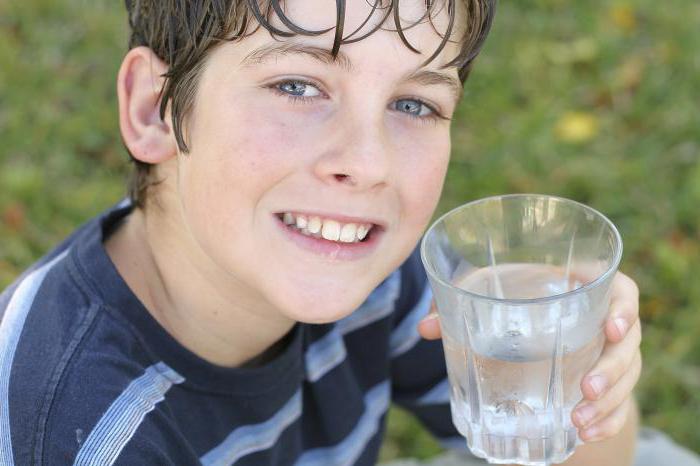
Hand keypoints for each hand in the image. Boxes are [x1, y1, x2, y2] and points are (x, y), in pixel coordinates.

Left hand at [417, 271, 641, 442]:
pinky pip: (620, 404)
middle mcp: (605, 320)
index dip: (626, 308)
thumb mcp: (488, 291)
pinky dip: (607, 421)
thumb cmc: (512, 297)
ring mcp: (610, 354)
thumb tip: (425, 328)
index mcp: (583, 287)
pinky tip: (587, 434)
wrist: (529, 328)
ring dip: (609, 401)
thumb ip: (459, 301)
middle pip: (629, 342)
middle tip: (586, 387)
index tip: (612, 329)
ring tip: (579, 421)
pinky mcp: (606, 383)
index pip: (622, 291)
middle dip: (612, 368)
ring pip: (627, 377)